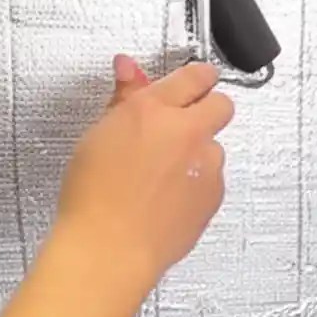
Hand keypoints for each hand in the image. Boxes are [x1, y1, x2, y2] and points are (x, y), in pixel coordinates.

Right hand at [56, 54, 233, 283]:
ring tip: (163, 173)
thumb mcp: (98, 135)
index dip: (195, 78)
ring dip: (199, 151)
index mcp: (154, 109)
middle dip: (207, 109)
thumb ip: (124, 98)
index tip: (194, 81)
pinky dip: (198, 182)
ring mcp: (206, 163)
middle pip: (221, 104)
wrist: (110, 248)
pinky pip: (213, 177)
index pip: (194, 75)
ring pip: (216, 144)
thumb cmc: (95, 197)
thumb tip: (128, 69)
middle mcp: (187, 131)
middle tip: (183, 124)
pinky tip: (168, 196)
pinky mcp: (214, 192)